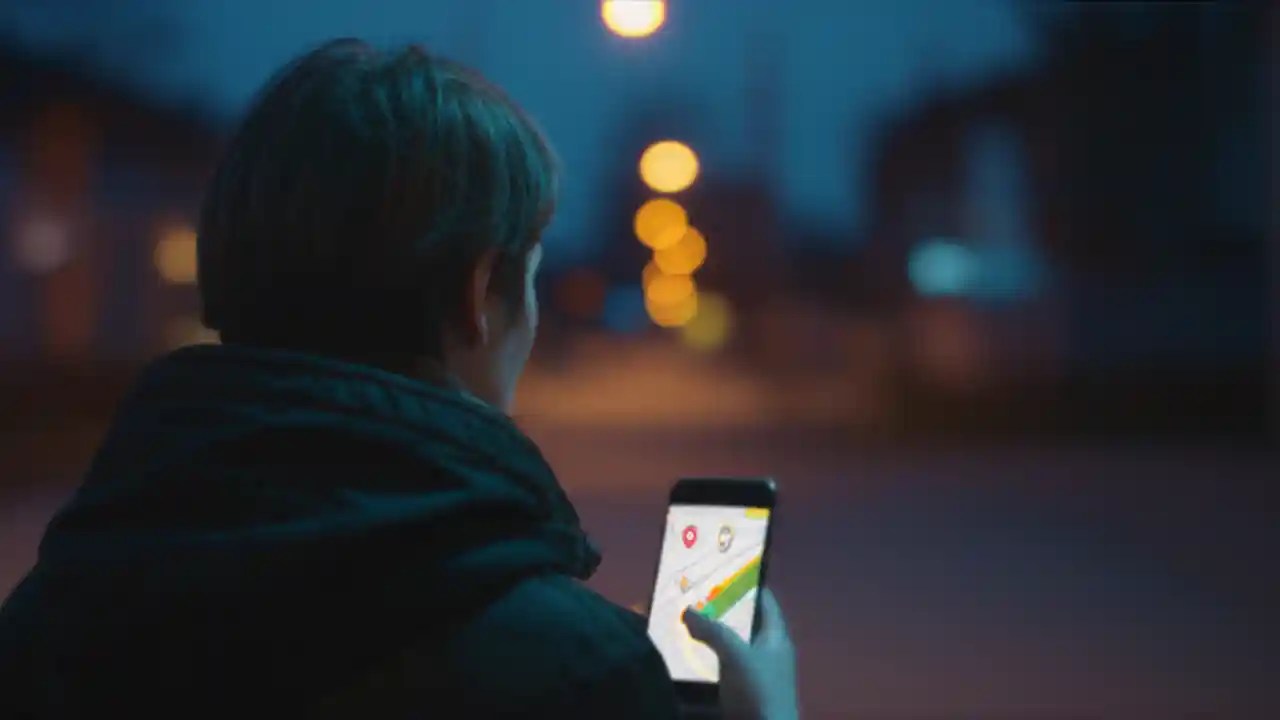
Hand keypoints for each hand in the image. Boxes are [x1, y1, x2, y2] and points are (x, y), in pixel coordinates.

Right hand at [683, 589, 797, 719]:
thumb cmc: (759, 690)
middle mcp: (769, 652)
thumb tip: (688, 611)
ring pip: (733, 646)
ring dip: (713, 636)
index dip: (749, 584)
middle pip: (746, 623)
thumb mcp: (736, 655)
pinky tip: (690, 657)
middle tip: (696, 596)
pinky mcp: (743, 693)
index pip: (766, 601)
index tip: (724, 571)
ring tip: (686, 623)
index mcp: (776, 637)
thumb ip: (713, 632)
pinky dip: (709, 660)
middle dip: (723, 610)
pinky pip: (724, 668)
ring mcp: (757, 675)